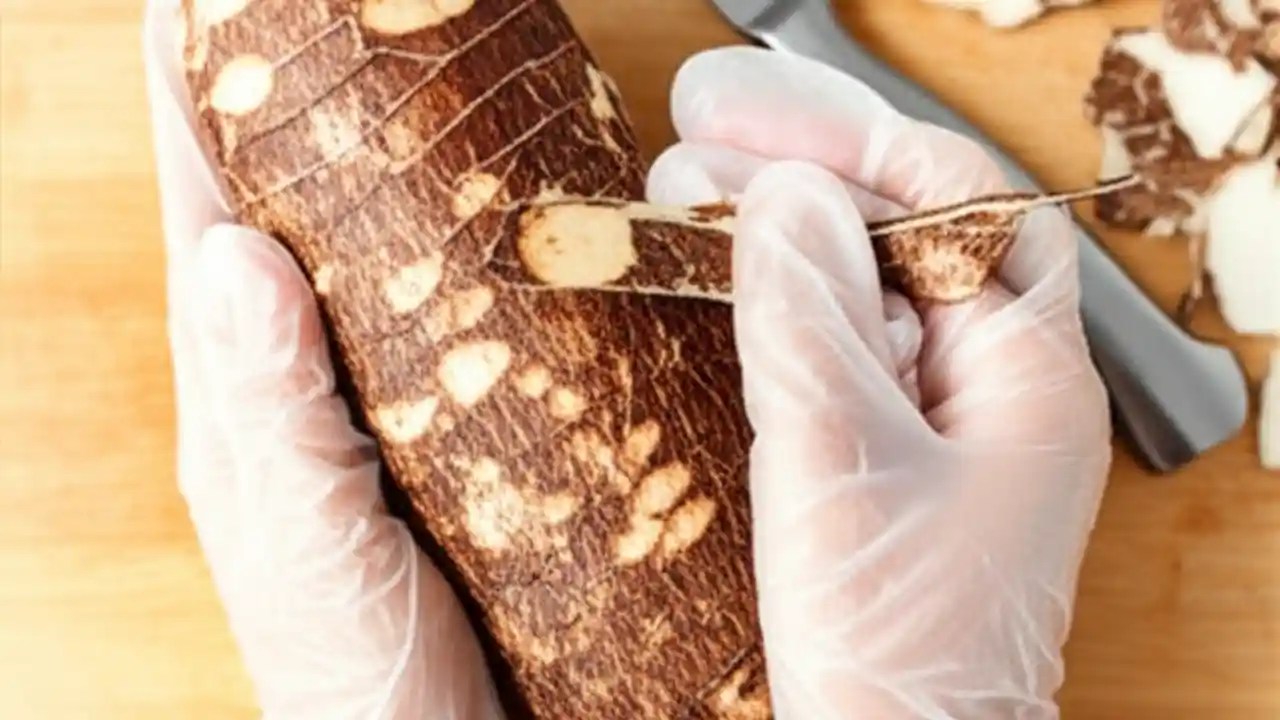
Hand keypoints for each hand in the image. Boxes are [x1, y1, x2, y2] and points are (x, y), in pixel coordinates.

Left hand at [142, 2, 502, 717]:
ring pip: (376, 256)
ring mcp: (381, 407)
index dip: (198, 96)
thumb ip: (270, 411)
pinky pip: (452, 318)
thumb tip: (233, 253)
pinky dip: (468, 253)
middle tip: (338, 17)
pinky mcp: (457, 433)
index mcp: (245, 398)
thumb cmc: (360, 684)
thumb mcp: (306, 547)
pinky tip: (512, 221)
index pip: (205, 211)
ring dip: (389, 165)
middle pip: (290, 210)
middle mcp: (306, 384)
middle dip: (301, 103)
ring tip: (427, 78)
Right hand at [648, 47, 1111, 717]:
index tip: (741, 115)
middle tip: (698, 132)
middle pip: (912, 230)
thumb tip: (783, 196)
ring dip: (782, 231)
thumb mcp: (840, 463)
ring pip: (868, 285)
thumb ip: (813, 320)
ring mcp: (944, 420)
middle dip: (807, 173)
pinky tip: (724, 280)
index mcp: (1027, 374)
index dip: (844, 142)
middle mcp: (997, 385)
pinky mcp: (893, 454)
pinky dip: (779, 303)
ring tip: (686, 190)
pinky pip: (841, 347)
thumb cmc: (897, 652)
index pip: (954, 202)